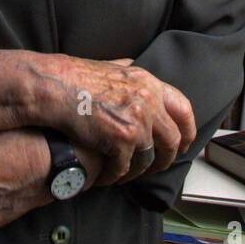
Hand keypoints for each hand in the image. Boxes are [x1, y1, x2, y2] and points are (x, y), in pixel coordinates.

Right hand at [29, 54, 196, 185]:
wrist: (57, 86)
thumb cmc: (78, 77)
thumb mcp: (112, 66)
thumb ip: (127, 70)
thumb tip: (131, 66)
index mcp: (150, 84)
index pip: (184, 110)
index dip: (188, 130)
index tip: (185, 143)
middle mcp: (149, 102)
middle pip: (172, 140)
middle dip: (167, 158)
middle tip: (158, 166)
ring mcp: (137, 122)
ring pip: (149, 159)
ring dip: (139, 171)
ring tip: (127, 174)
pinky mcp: (121, 141)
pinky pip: (125, 168)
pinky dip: (117, 176)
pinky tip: (108, 177)